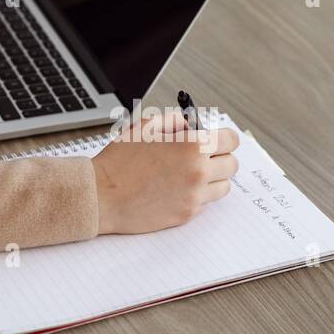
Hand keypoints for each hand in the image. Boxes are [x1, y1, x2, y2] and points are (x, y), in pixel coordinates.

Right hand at [92, 109, 238, 234]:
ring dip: (213, 179)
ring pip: (224, 186)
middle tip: (204, 158)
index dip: (223, 138)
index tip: (217, 140)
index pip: (231, 140)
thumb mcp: (145, 126)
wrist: (102, 195)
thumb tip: (192, 123)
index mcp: (192, 145)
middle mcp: (199, 171)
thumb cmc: (119, 160)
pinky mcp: (187, 213)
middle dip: (220, 158)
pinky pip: (206, 202)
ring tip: (190, 175)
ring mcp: (195, 195)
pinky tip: (177, 189)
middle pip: (232, 165)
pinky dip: (197, 195)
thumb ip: (175, 120)